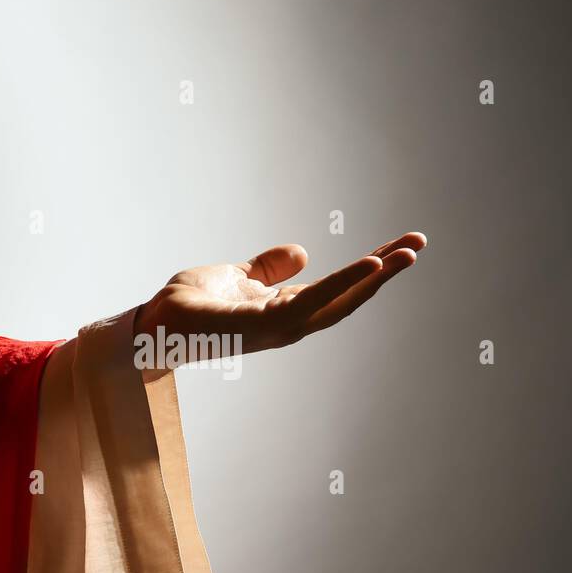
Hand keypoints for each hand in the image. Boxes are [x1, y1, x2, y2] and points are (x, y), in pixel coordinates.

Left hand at [134, 233, 425, 359]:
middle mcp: (288, 323)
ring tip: (404, 253)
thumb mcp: (235, 275)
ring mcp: (278, 327)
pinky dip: (344, 283)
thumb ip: (267, 267)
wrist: (151, 324)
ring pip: (339, 302)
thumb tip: (302, 252)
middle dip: (385, 273)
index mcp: (284, 310)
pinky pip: (313, 301)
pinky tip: (368, 265)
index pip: (337, 290)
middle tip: (419, 245)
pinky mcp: (264, 324)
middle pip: (348, 298)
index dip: (369, 272)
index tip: (399, 247)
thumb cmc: (187, 307)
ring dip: (374, 278)